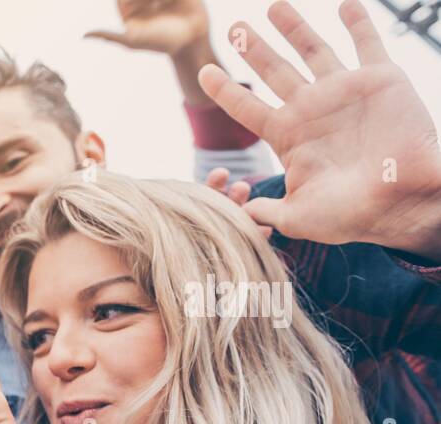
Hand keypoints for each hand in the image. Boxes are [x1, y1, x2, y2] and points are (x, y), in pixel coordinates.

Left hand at [85, 0, 209, 56]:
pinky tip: (174, 1)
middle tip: (155, 6)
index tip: (143, 8)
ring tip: (167, 4)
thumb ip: (109, 36)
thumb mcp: (133, 41)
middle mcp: (140, 1)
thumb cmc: (161, 43)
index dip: (132, 1)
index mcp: (127, 9)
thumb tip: (84, 35)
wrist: (191, 40)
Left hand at [199, 0, 440, 258]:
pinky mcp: (380, 79)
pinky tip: (344, 3)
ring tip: (272, 5)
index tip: (203, 73)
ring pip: (312, 50)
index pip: (247, 108)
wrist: (405, 200)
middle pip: (273, 72)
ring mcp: (344, 92)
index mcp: (289, 137)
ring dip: (294, 27)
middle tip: (232, 28)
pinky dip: (357, 21)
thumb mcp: (299, 217)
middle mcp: (313, 110)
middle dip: (252, 49)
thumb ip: (266, 211)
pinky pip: (367, 42)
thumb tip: (235, 212)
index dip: (225, 90)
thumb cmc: (353, 214)